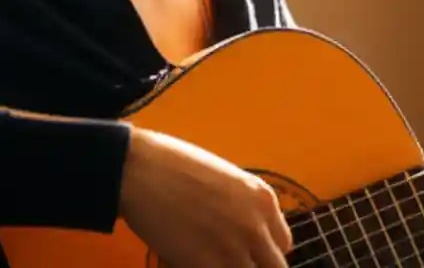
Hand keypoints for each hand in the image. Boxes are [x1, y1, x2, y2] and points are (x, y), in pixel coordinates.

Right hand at [118, 127, 291, 266]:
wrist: (141, 171)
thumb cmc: (174, 165)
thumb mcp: (225, 179)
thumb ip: (242, 207)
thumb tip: (240, 230)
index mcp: (263, 199)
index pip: (283, 244)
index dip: (263, 252)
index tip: (248, 253)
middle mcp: (256, 226)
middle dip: (254, 266)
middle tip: (229, 260)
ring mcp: (234, 249)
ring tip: (208, 259)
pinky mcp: (207, 265)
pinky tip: (189, 262)